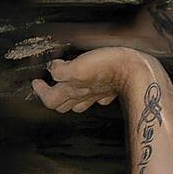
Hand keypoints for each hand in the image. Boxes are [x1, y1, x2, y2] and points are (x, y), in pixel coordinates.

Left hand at [31, 47, 160, 112]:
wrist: (136, 72)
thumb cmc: (109, 68)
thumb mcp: (79, 67)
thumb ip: (62, 71)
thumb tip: (51, 69)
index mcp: (73, 90)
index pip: (50, 100)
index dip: (40, 91)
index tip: (36, 82)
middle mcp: (83, 96)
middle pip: (63, 105)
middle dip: (53, 97)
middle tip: (48, 86)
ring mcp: (97, 95)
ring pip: (79, 103)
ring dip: (71, 97)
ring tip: (67, 87)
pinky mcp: (109, 89)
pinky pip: (98, 96)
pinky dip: (91, 93)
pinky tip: (93, 87)